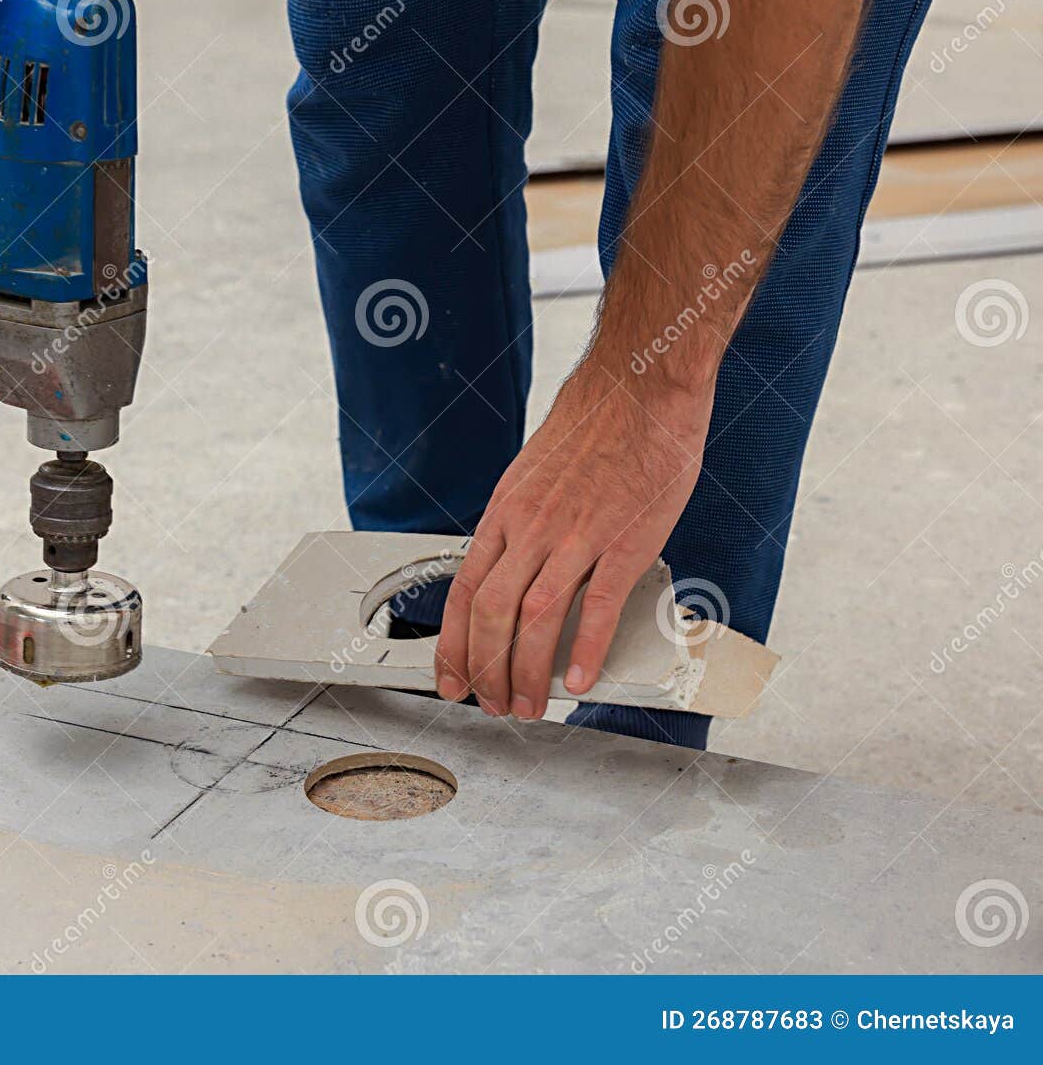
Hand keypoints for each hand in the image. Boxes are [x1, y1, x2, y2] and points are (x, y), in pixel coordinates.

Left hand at [435, 359, 713, 717]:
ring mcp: (576, 535)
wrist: (639, 385)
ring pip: (534, 619)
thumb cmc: (594, 424)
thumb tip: (512, 563)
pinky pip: (598, 606)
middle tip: (491, 703)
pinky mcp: (623, 540)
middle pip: (491, 614)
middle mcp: (531, 526)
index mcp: (506, 511)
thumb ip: (521, 522)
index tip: (450, 677)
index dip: (452, 643)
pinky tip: (580, 679)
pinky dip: (584, 650)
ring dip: (526, 672)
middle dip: (485, 671)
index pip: (463, 591)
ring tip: (528, 704)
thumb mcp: (532, 473)